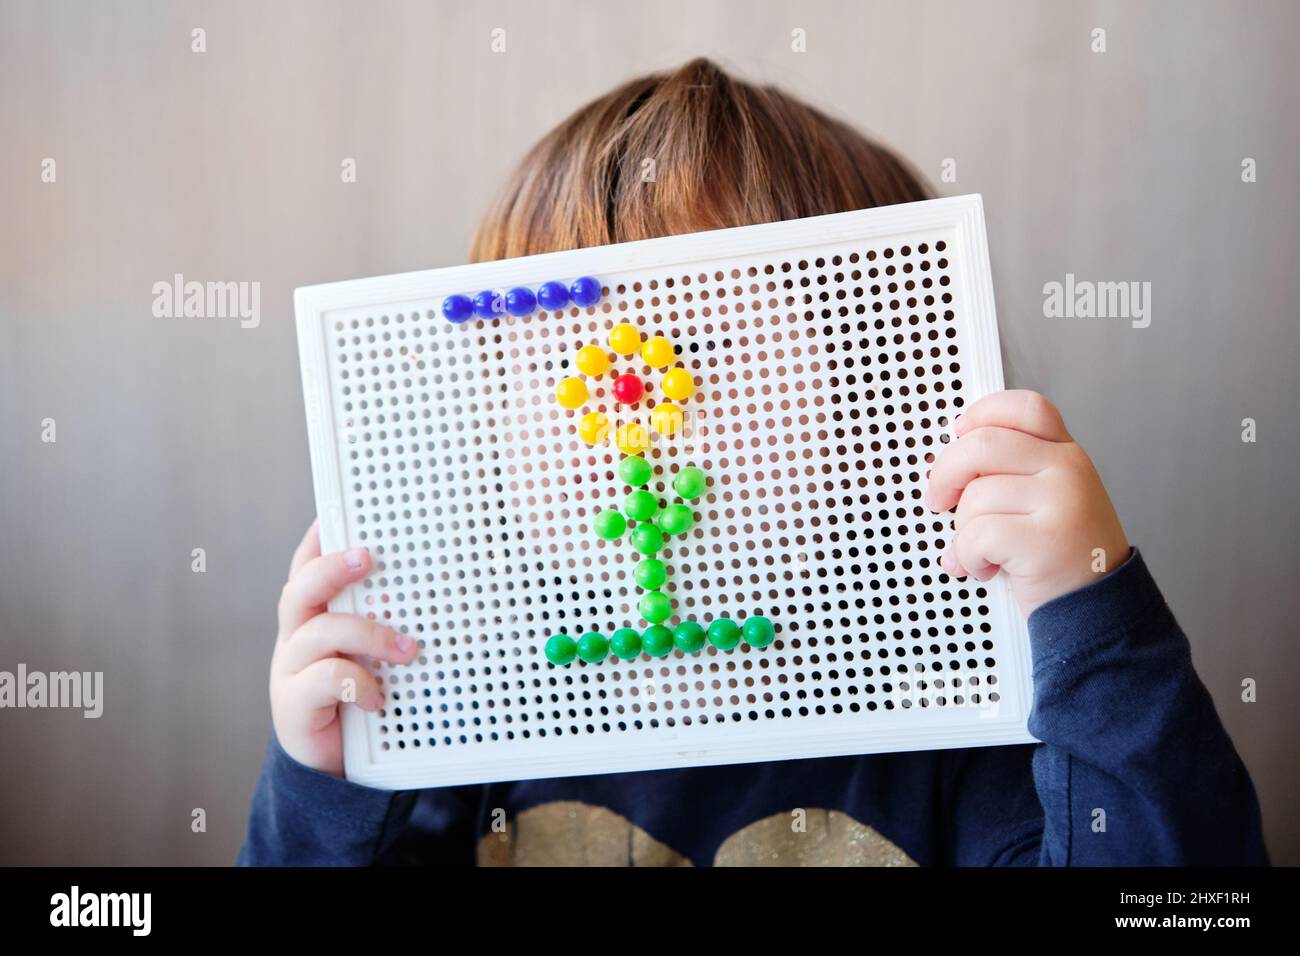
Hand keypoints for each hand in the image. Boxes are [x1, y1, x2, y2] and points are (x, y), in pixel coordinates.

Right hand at [269, 520, 418, 776]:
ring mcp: (290, 669)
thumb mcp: (375, 653)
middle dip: (334, 567)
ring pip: (320, 631)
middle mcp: (296, 636)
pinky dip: (358, 683)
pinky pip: (324, 679)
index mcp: (314, 616)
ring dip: (368, 634)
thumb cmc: (359, 695)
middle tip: (369, 558)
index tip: (336, 512)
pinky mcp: (294, 703)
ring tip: (406, 648)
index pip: (308, 566)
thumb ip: (390, 622)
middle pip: (302, 588)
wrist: (333, 765)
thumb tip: (438, 591)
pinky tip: (379, 697)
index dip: (319, 539)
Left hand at [924, 390, 1129, 617]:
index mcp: (1066, 454)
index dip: (982, 413)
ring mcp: (1061, 503)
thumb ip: (1009, 474)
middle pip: (983, 444)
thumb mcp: (1047, 501)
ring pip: (975, 497)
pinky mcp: (1046, 541)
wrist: (1097, 610)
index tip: (959, 433)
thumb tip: (944, 465)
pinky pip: (977, 535)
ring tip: (981, 553)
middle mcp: (1068, 470)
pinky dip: (968, 557)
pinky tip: (986, 568)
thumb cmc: (1060, 556)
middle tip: (938, 500)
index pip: (1025, 408)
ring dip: (962, 532)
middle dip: (945, 473)